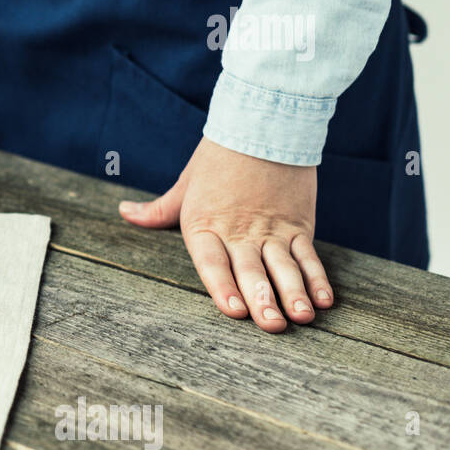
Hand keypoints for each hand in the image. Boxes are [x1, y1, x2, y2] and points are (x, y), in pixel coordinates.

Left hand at [118, 136, 334, 332]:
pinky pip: (308, 255)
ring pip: (284, 266)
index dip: (222, 286)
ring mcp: (272, 229)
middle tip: (272, 325)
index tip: (233, 310)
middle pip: (252, 270)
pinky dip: (317, 277)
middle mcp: (240, 232)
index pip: (213, 262)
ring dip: (294, 293)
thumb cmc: (217, 157)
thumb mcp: (185, 185)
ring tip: (301, 317)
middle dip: (263, 299)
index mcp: (205, 225)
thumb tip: (125, 212)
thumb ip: (158, 210)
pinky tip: (324, 300)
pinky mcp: (299, 224)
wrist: (262, 124)